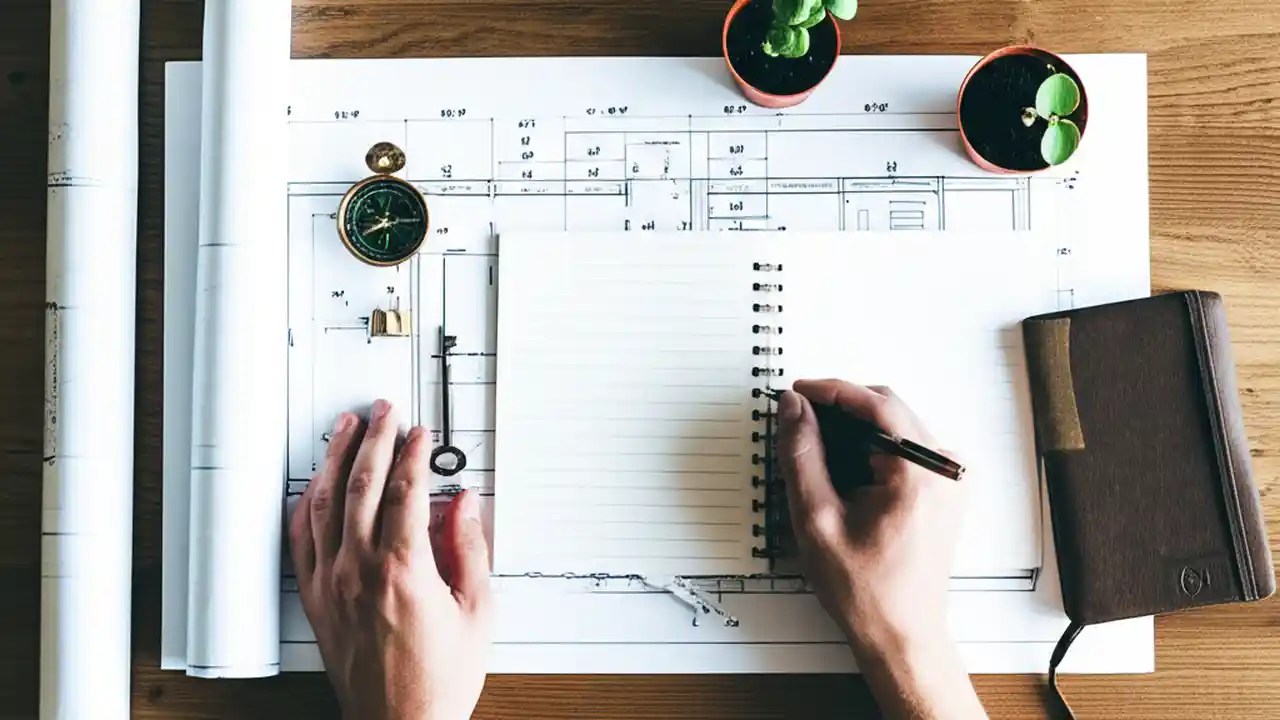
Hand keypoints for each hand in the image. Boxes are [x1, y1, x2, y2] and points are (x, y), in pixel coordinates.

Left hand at [289, 399, 491, 719]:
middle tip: (384, 413)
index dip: (414, 454)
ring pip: (325, 504)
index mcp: (403, 570)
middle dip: (376, 440)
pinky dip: (306, 505)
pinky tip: (313, 486)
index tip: (421, 435)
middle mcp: (359, 570)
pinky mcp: (315, 600)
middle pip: (363, 485)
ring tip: (346, 430)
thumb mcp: (477, 611)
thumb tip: (464, 507)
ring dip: (336, 460)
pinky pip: (301, 540)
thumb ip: (471, 550)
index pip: (406, 491)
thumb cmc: (438, 679)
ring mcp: (331, 584)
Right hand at [777, 379, 984, 719]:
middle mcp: (944, 471)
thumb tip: (793, 408)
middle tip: (800, 416)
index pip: (877, 404)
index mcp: (919, 475)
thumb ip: (802, 455)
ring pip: (897, 425)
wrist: (901, 633)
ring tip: (817, 446)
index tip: (799, 391)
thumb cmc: (865, 591)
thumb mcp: (816, 519)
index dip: (832, 390)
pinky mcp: (944, 490)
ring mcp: (949, 480)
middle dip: (842, 407)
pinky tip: (844, 466)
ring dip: (857, 426)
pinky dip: (873, 445)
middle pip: (889, 408)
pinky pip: (907, 447)